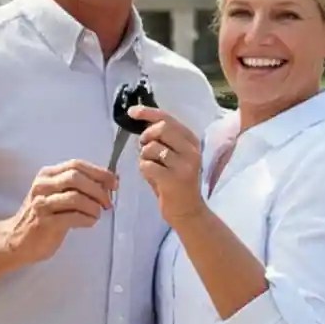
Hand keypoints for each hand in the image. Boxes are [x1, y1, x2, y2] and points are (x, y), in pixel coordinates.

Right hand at [5, 159, 116, 264]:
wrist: (16, 239)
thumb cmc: (42, 216)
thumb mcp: (56, 194)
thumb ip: (77, 186)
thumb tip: (108, 182)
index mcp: (47, 175)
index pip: (76, 165)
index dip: (99, 172)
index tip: (114, 182)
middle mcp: (42, 186)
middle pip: (76, 178)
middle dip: (98, 189)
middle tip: (107, 202)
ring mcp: (42, 204)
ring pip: (76, 197)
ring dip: (94, 206)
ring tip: (97, 214)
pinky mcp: (45, 223)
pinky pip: (74, 217)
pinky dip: (87, 219)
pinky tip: (89, 222)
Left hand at [129, 105, 203, 224]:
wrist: (188, 211)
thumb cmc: (176, 182)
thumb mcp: (175, 156)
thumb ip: (164, 139)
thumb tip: (142, 122)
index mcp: (192, 141)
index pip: (168, 119)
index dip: (148, 112)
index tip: (132, 112)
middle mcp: (192, 150)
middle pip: (162, 128)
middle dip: (146, 136)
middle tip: (143, 147)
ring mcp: (184, 165)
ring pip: (151, 147)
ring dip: (144, 157)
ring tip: (152, 168)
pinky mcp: (174, 179)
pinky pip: (147, 165)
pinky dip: (144, 170)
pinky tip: (152, 178)